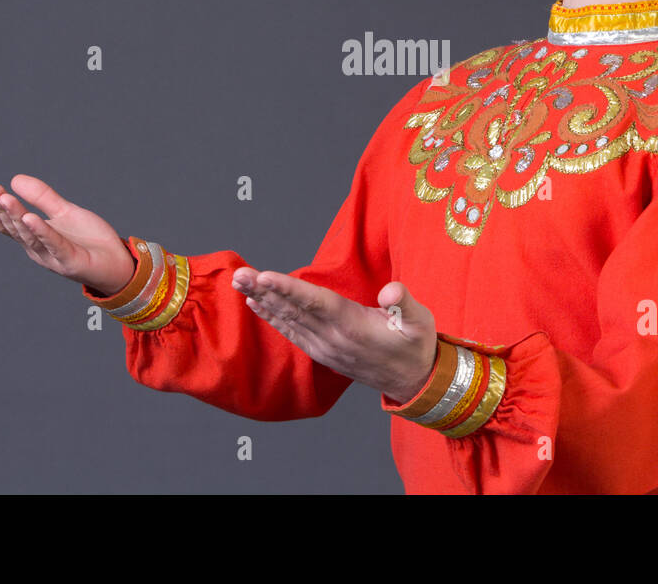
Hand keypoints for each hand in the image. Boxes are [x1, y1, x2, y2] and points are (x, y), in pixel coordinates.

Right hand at [0, 175, 134, 295]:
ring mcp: (53, 256)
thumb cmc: (89, 240)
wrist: (117, 262)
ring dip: (16, 216)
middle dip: (1, 209)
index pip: (8, 224)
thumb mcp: (65, 212)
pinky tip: (31, 218)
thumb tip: (15, 179)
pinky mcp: (70, 260)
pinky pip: (54, 244)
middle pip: (15, 228)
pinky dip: (42, 231)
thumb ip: (42, 197)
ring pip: (30, 235)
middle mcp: (39, 249)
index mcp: (35, 238)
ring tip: (5, 198)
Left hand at [232, 269, 438, 404]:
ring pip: (287, 321)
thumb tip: (391, 291)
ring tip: (239, 283)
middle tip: (237, 275)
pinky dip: (272, 318)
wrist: (414, 381)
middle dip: (263, 291)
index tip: (263, 276)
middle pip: (292, 310)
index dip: (288, 289)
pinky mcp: (321, 352)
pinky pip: (291, 332)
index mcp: (352, 326)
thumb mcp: (420, 321)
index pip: (314, 303)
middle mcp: (332, 338)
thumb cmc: (416, 345)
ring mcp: (324, 347)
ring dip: (262, 301)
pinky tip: (256, 304)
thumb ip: (405, 303)